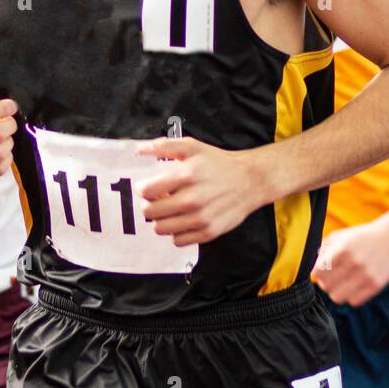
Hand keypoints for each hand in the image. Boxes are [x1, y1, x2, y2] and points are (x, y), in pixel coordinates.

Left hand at [136, 137, 259, 245]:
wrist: (249, 181)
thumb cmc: (218, 163)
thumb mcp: (192, 147)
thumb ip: (164, 146)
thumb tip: (140, 150)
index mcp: (185, 176)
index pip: (147, 191)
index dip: (144, 189)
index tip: (149, 188)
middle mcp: (192, 200)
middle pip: (151, 213)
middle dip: (150, 206)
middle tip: (159, 200)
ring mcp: (200, 218)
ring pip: (161, 229)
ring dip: (161, 220)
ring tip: (170, 211)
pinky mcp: (208, 232)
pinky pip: (178, 241)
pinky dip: (176, 232)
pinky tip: (183, 221)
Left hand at [313, 216, 388, 305]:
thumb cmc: (362, 237)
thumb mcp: (341, 236)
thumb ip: (323, 250)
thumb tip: (311, 268)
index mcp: (342, 250)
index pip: (317, 273)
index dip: (318, 273)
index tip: (322, 271)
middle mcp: (354, 264)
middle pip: (326, 287)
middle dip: (327, 283)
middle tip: (333, 277)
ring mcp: (366, 276)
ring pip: (338, 298)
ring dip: (338, 292)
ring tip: (343, 283)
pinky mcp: (376, 286)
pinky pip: (354, 301)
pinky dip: (352, 296)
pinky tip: (356, 286)